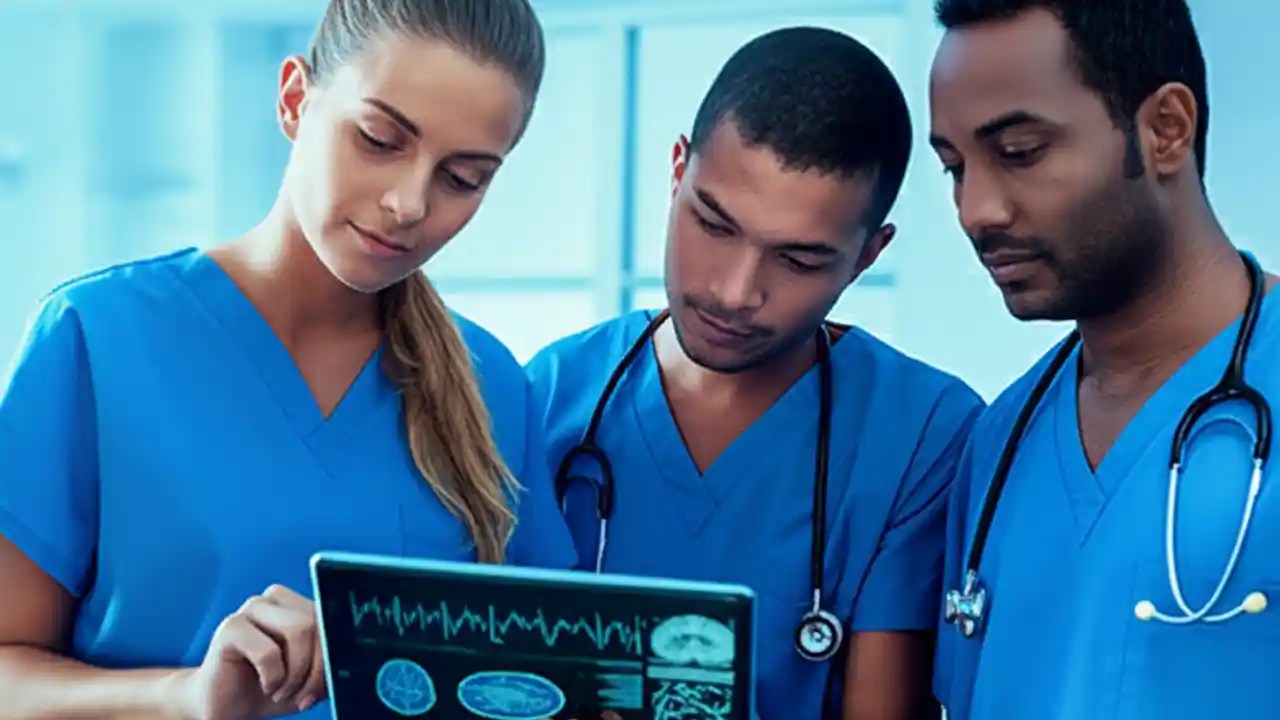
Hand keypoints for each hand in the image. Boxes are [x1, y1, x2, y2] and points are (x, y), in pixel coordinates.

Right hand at [179, 584, 327, 719]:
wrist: (224, 705)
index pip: (333, 616)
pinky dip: (274, 677)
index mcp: (300, 605)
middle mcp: (277, 599)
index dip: (336, 652)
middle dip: (317, 668)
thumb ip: (332, 666)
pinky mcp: (231, 626)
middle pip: (318, 622)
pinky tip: (266, 685)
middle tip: (304, 695)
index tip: (332, 683)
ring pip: (299, 629)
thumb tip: (354, 664)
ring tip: (282, 691)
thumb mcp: (311, 679)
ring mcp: (252, 608)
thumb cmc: (271, 687)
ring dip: (296, 672)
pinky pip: (269, 651)